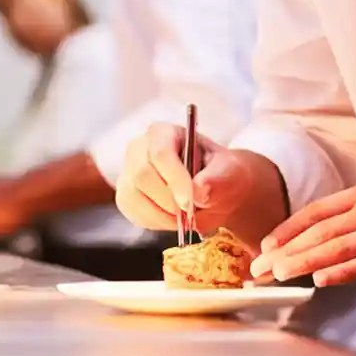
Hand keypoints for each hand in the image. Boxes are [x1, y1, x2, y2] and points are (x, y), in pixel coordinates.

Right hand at [115, 123, 286, 238]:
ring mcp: (128, 173)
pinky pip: (133, 213)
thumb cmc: (220, 174)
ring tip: (185, 216)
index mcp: (164, 133)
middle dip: (167, 200)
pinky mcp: (126, 197)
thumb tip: (198, 190)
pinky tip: (173, 218)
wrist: (215, 191)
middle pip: (141, 175)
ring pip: (133, 197)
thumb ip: (217, 179)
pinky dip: (155, 222)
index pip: (160, 153)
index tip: (189, 202)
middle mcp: (139, 149)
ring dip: (162, 214)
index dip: (173, 179)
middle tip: (189, 213)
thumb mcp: (229, 172)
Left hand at [251, 185, 355, 286]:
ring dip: (302, 261)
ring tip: (277, 275)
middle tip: (257, 270)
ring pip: (336, 245)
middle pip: (318, 230)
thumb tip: (330, 245)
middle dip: (284, 251)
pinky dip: (341, 270)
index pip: (315, 212)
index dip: (287, 230)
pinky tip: (321, 279)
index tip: (265, 247)